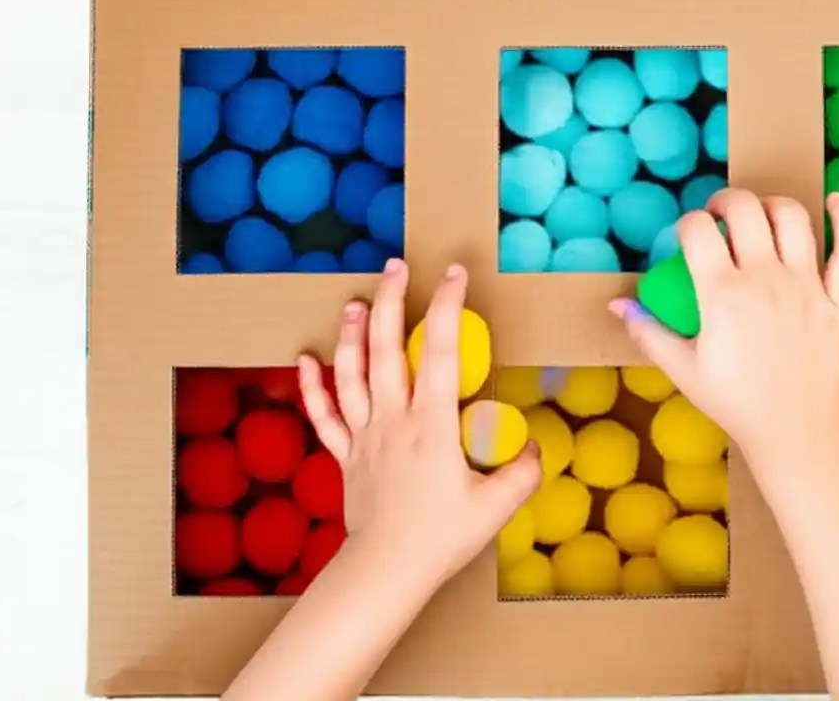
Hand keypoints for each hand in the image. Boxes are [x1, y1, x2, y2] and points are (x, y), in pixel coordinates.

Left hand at [297, 259, 541, 585]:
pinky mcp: (346, 457)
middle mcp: (392, 420)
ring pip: (350, 374)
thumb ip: (522, 471)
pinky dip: (312, 386)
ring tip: (355, 301)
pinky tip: (305, 360)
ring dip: (351, 333)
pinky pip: (324, 416)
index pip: (439, 351)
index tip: (454, 275)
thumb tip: (533, 447)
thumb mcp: (497, 506)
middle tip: (396, 267)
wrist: (386, 572)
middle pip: (384, 349)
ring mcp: (364, 436)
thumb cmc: (441, 538)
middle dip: (390, 301)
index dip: (447, 307)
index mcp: (430, 424)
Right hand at [611, 190, 838, 480]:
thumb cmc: (736, 403)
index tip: (686, 236)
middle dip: (724, 201)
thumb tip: (618, 305)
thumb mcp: (683, 370)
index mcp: (723, 295)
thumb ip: (648, 332)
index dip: (687, 223)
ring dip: (771, 204)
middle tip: (718, 216)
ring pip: (793, 217)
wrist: (796, 429)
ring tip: (760, 215)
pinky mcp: (838, 298)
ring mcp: (806, 285)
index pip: (698, 230)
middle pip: (745, 209)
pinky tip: (834, 201)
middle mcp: (766, 279)